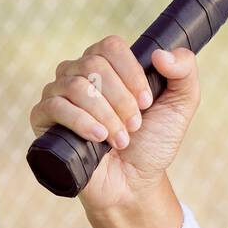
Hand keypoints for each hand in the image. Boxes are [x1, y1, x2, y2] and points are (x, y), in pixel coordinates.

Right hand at [28, 36, 200, 211]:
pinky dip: (82, 122)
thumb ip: (184, 70)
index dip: (132, 73)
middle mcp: (80, 73)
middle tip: (136, 124)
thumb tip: (160, 53)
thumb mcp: (182, 103)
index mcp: (110, 64)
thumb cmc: (154, 140)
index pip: (111, 46)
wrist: (134, 181)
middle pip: (94, 65)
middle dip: (122, 99)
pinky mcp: (43, 118)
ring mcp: (59, 94)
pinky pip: (54, 106)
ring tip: (121, 138)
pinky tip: (99, 138)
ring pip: (76, 86)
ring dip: (106, 115)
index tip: (147, 101)